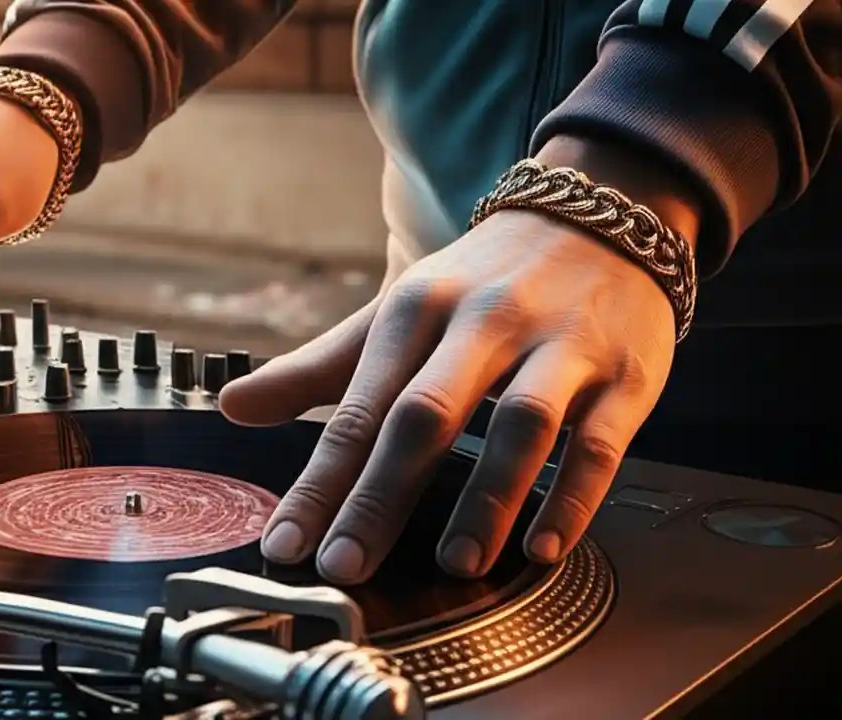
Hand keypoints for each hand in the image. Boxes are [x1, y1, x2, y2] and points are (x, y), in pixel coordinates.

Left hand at [220, 139, 697, 582]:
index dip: (319, 480)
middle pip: (425, 415)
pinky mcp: (623, 374)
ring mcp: (559, 346)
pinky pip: (599, 442)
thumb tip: (231, 406)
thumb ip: (316, 368)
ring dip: (486, 498)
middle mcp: (483, 322)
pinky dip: (572, 497)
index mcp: (415, 309)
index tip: (287, 543)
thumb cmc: (478, 283)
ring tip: (454, 563)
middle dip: (380, 495)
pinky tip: (544, 546)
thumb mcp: (394, 312)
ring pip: (520, 424)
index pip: (358, 407)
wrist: (599, 216)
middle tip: (346, 565)